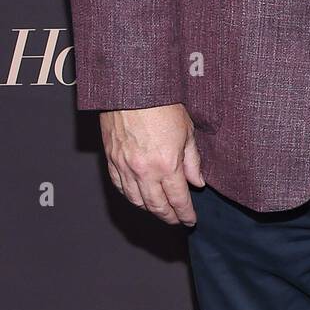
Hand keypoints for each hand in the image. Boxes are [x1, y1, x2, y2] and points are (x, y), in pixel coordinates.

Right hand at [100, 103, 204, 225]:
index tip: (190, 220)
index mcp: (166, 165)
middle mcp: (144, 171)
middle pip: (156, 206)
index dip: (185, 213)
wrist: (132, 89)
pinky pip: (120, 186)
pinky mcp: (111, 159)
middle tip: (177, 220)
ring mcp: (125, 167)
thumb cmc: (162, 104)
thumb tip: (197, 182)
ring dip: (150, 210)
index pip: (178, 199)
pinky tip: (138, 197)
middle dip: (168, 217)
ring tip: (160, 211)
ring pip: (136, 200)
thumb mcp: (187, 130)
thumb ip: (192, 161)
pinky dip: (130, 196)